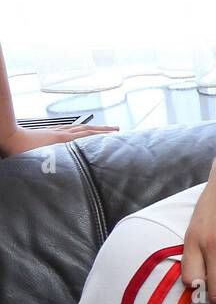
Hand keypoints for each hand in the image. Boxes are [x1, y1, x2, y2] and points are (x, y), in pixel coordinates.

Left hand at [0, 122, 116, 156]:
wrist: (8, 137)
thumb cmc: (21, 150)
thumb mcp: (42, 161)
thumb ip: (57, 166)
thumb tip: (70, 176)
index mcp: (63, 140)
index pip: (88, 136)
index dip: (103, 135)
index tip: (116, 135)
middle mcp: (62, 134)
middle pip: (87, 129)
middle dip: (103, 129)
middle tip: (117, 130)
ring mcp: (56, 131)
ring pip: (79, 127)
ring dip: (94, 127)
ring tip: (104, 128)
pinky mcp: (49, 132)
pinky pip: (69, 128)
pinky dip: (79, 128)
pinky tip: (80, 129)